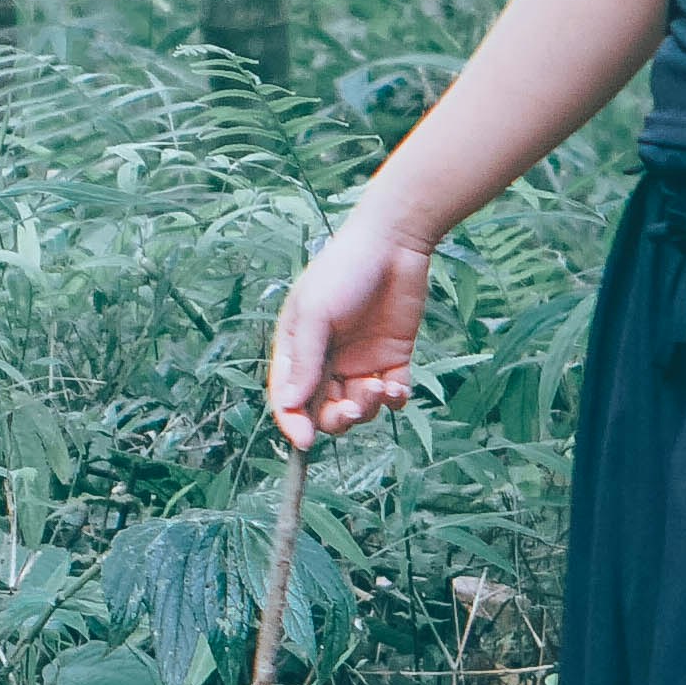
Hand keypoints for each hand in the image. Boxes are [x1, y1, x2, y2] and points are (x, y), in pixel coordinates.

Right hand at [268, 204, 435, 447]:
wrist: (394, 242)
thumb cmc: (343, 271)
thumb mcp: (316, 314)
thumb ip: (306, 361)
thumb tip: (290, 405)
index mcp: (299, 348)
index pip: (290, 396)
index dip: (294, 422)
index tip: (305, 442)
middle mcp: (327, 359)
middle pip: (324, 408)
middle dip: (336, 417)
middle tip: (351, 409)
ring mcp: (361, 360)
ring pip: (359, 405)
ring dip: (367, 407)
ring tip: (378, 386)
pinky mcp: (392, 357)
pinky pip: (391, 394)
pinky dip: (393, 399)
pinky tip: (395, 388)